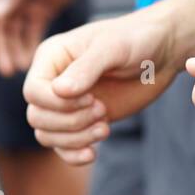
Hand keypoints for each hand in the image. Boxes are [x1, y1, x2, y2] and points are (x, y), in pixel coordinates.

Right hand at [23, 9, 179, 163]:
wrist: (161, 52)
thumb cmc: (135, 40)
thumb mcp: (112, 47)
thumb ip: (86, 68)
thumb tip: (59, 91)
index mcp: (52, 57)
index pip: (33, 91)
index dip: (57, 104)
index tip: (91, 98)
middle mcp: (53, 81)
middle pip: (37, 117)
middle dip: (70, 122)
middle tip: (102, 110)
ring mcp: (67, 103)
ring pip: (47, 135)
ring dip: (75, 138)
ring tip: (104, 127)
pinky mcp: (81, 120)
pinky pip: (62, 146)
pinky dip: (73, 155)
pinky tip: (92, 153)